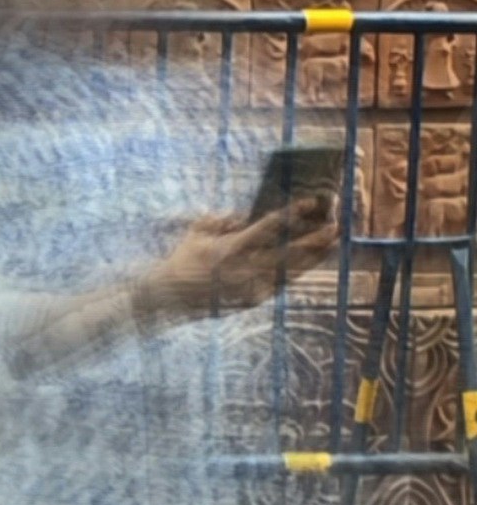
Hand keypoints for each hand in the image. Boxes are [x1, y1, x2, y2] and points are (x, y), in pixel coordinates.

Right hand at [141, 194, 333, 328]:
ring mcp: (250, 288)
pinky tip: (309, 265)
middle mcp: (244, 269)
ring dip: (313, 258)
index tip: (310, 203)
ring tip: (332, 245)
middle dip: (315, 240)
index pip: (269, 226)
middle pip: (290, 253)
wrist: (169, 297)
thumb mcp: (197, 231)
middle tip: (335, 228)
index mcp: (231, 248)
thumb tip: (243, 216)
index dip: (292, 213)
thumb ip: (221, 219)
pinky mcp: (252, 301)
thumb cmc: (182, 259)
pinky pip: (280, 285)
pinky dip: (296, 273)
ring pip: (290, 272)